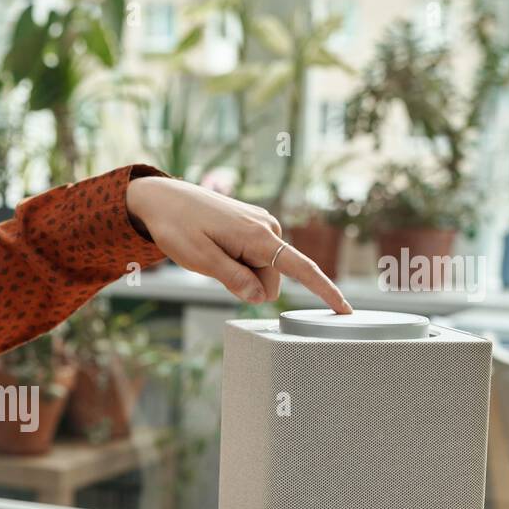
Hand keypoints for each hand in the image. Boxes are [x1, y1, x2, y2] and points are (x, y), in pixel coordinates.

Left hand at [126, 175, 351, 312]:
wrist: (163, 198)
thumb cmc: (177, 227)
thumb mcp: (200, 259)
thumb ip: (233, 279)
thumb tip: (260, 298)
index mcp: (259, 236)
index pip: (302, 269)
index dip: (324, 291)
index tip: (345, 310)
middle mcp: (268, 228)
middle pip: (272, 281)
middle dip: (248, 285)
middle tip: (212, 265)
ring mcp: (262, 226)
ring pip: (262, 272)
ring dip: (239, 274)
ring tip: (211, 251)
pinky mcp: (254, 227)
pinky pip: (254, 259)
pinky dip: (237, 263)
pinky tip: (215, 247)